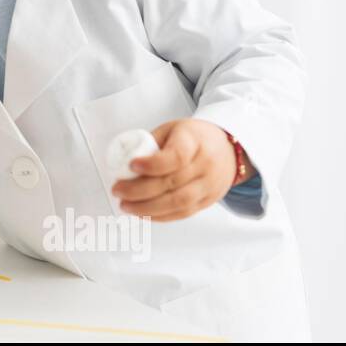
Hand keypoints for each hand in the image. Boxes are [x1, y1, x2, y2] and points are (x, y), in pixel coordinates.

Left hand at [109, 119, 237, 222]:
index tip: (131, 166)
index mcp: (194, 141)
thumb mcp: (172, 129)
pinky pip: (183, 213)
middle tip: (118, 190)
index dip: (152, 164)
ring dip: (148, 208)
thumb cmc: (194, 138)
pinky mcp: (208, 201)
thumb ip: (150, 144)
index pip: (176, 156)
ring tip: (126, 206)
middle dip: (139, 191)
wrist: (228, 150)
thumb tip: (123, 162)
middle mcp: (206, 165)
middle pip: (172, 183)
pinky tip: (143, 213)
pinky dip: (160, 216)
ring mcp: (209, 185)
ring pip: (178, 203)